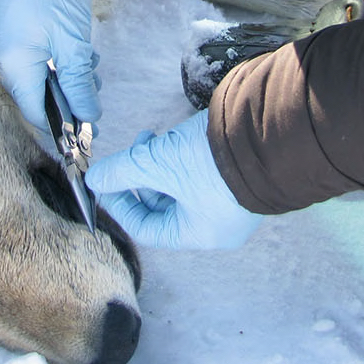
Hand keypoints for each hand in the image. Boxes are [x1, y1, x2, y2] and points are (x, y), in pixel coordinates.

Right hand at [0, 0, 99, 129]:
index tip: (91, 130)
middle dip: (70, 97)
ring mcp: (2, 46)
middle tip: (95, 87)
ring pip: (38, 77)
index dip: (66, 127)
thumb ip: (79, 83)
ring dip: (67, 76)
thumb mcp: (72, 40)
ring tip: (91, 63)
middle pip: (38, 98)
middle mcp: (1, 62)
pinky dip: (55, 59)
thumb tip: (88, 117)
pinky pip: (32, 58)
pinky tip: (76, 49)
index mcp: (13, 69)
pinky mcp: (8, 32)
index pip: (38, 116)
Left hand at [85, 110, 261, 249]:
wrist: (270, 130)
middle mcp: (218, 222)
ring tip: (154, 136)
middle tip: (135, 147)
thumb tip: (94, 180)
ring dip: (161, 161)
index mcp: (200, 233)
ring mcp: (231, 197)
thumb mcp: (160, 164)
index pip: (148, 230)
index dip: (121, 205)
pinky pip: (201, 172)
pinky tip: (177, 137)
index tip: (106, 182)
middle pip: (164, 205)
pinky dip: (182, 157)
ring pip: (182, 184)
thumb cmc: (215, 161)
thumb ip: (123, 171)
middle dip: (143, 175)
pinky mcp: (238, 172)